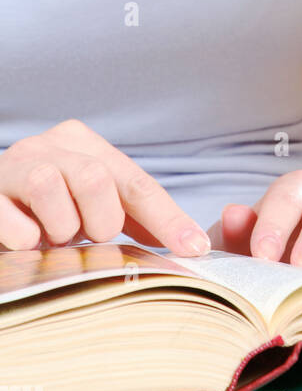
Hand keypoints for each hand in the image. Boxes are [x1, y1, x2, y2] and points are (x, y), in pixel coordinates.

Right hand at [0, 119, 210, 255]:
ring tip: (53, 237)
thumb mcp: (89, 204)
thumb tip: (189, 242)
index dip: (167, 219)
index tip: (193, 249)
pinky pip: (16, 223)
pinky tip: (28, 242)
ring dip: (59, 229)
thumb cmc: (44, 210)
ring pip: (51, 187)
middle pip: (95, 179)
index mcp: (82, 141)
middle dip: (98, 222)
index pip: (135, 182)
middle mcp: (48, 144)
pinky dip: (28, 240)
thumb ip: (133, 215)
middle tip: (86, 238)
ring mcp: (13, 165)